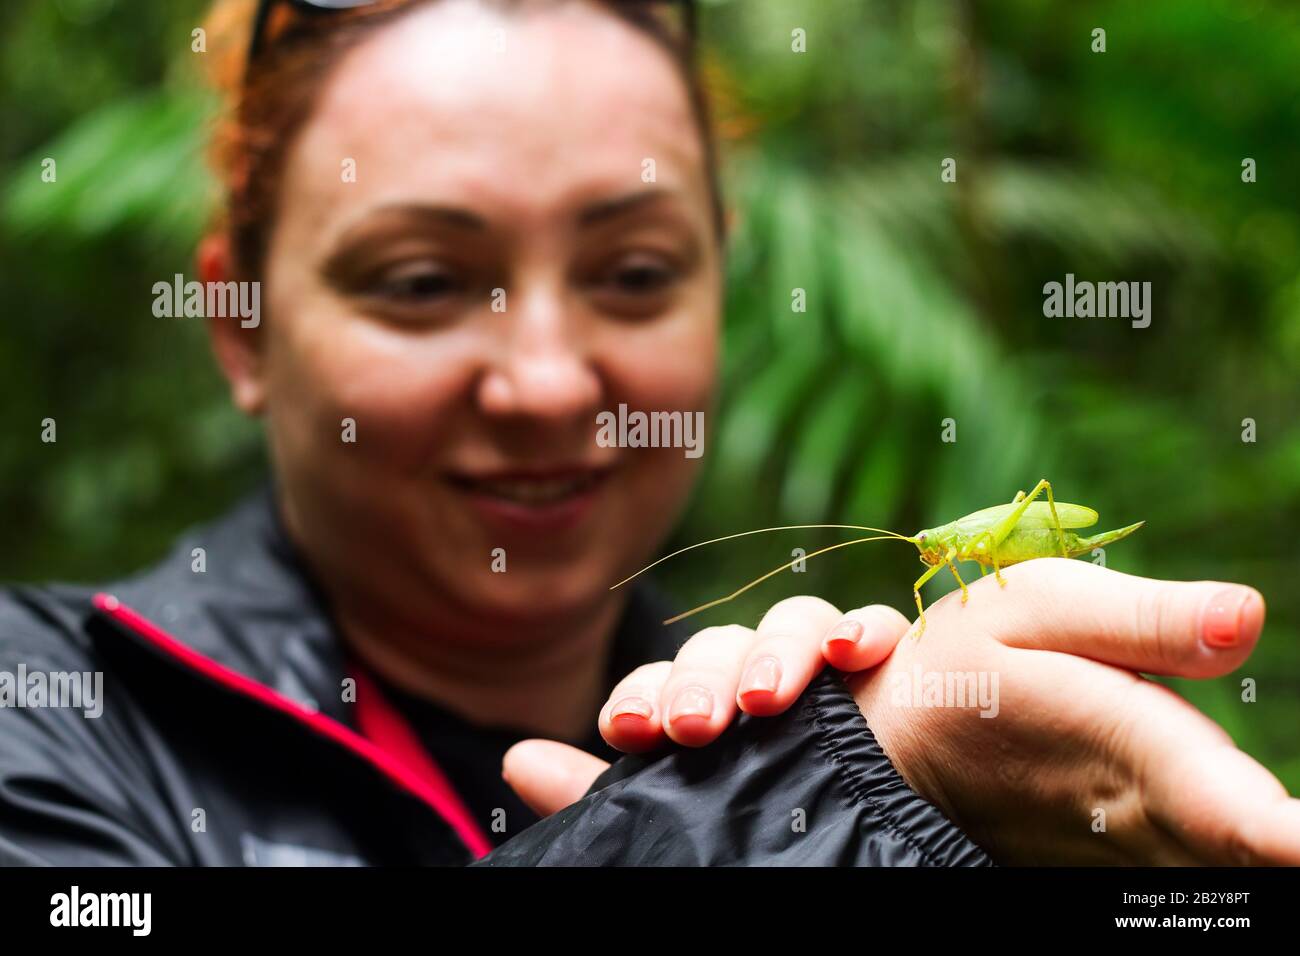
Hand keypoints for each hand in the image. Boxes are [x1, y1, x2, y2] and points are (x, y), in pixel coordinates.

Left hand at [503, 594, 909, 814]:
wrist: (867, 835)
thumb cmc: (768, 827)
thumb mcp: (681, 812)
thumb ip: (601, 794)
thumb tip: (516, 761)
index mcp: (706, 710)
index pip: (664, 682)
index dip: (643, 695)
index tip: (628, 729)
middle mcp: (761, 678)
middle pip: (721, 644)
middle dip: (700, 677)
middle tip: (694, 725)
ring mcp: (826, 666)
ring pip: (790, 620)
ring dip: (774, 651)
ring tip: (767, 699)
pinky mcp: (894, 664)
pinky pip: (880, 624)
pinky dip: (864, 625)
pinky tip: (851, 650)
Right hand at [850, 558, 1298, 863]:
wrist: (908, 757)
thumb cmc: (971, 667)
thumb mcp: (1035, 609)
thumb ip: (1141, 619)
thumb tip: (1250, 615)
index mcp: (1133, 749)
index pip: (1248, 819)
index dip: (1296, 840)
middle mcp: (1153, 821)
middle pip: (1270, 854)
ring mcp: (1149, 856)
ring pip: (1246, 864)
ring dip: (1285, 839)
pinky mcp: (1143, 863)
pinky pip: (1226, 865)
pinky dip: (1265, 845)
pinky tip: (1280, 827)